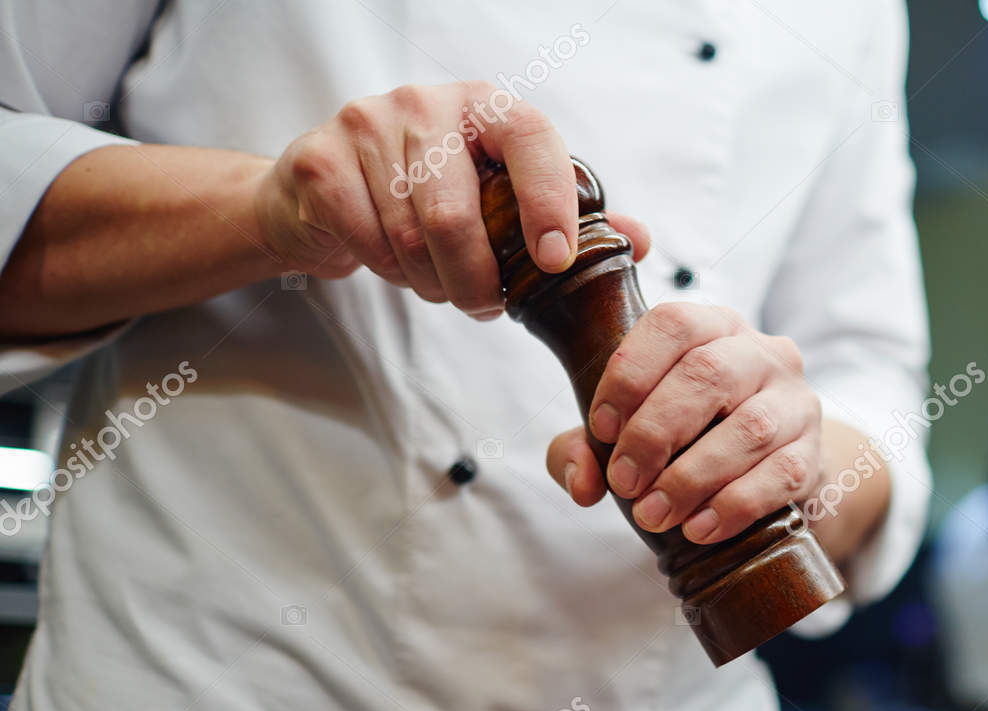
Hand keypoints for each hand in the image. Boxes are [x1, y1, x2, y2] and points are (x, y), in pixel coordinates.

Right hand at [252, 82, 649, 317]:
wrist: (327, 192)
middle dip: (476, 282)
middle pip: (457, 216)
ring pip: (412, 238)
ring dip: (433, 284)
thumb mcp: (504, 199)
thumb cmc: (436, 195)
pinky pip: (368, 242)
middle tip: (485, 306)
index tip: (555, 260)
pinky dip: (389, 273)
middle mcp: (428, 103)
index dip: (549, 202)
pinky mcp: (322, 161)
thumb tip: (640, 242)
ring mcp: (368, 124)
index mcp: (488, 107)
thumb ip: (572, 217)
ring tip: (441, 283)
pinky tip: (396, 265)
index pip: (532, 139)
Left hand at [546, 303, 822, 543]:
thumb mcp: (628, 434)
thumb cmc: (689, 442)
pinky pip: (779, 475)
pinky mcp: (813, 454)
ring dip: (692, 477)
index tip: (601, 428)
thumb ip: (584, 449)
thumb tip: (581, 482)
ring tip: (653, 514)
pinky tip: (698, 528)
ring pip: (749, 428)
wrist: (771, 477)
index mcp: (714, 328)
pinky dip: (733, 505)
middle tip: (624, 483)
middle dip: (655, 433)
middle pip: (709, 373)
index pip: (674, 325)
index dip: (631, 373)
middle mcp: (763, 353)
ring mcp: (796, 402)